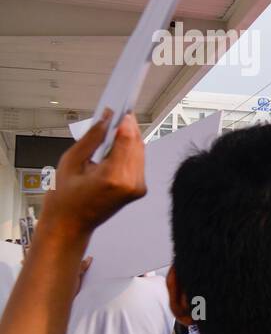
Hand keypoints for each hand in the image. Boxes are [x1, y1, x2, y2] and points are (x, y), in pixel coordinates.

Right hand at [40, 110, 146, 244]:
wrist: (71, 224)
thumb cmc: (66, 198)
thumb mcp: (71, 161)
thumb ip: (91, 137)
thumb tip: (105, 118)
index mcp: (114, 178)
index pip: (127, 139)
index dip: (125, 121)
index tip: (120, 109)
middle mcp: (131, 184)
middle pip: (137, 144)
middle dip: (128, 128)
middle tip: (116, 115)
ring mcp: (138, 188)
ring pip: (140, 152)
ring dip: (129, 139)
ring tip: (114, 130)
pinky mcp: (139, 190)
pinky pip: (139, 162)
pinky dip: (130, 151)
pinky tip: (117, 146)